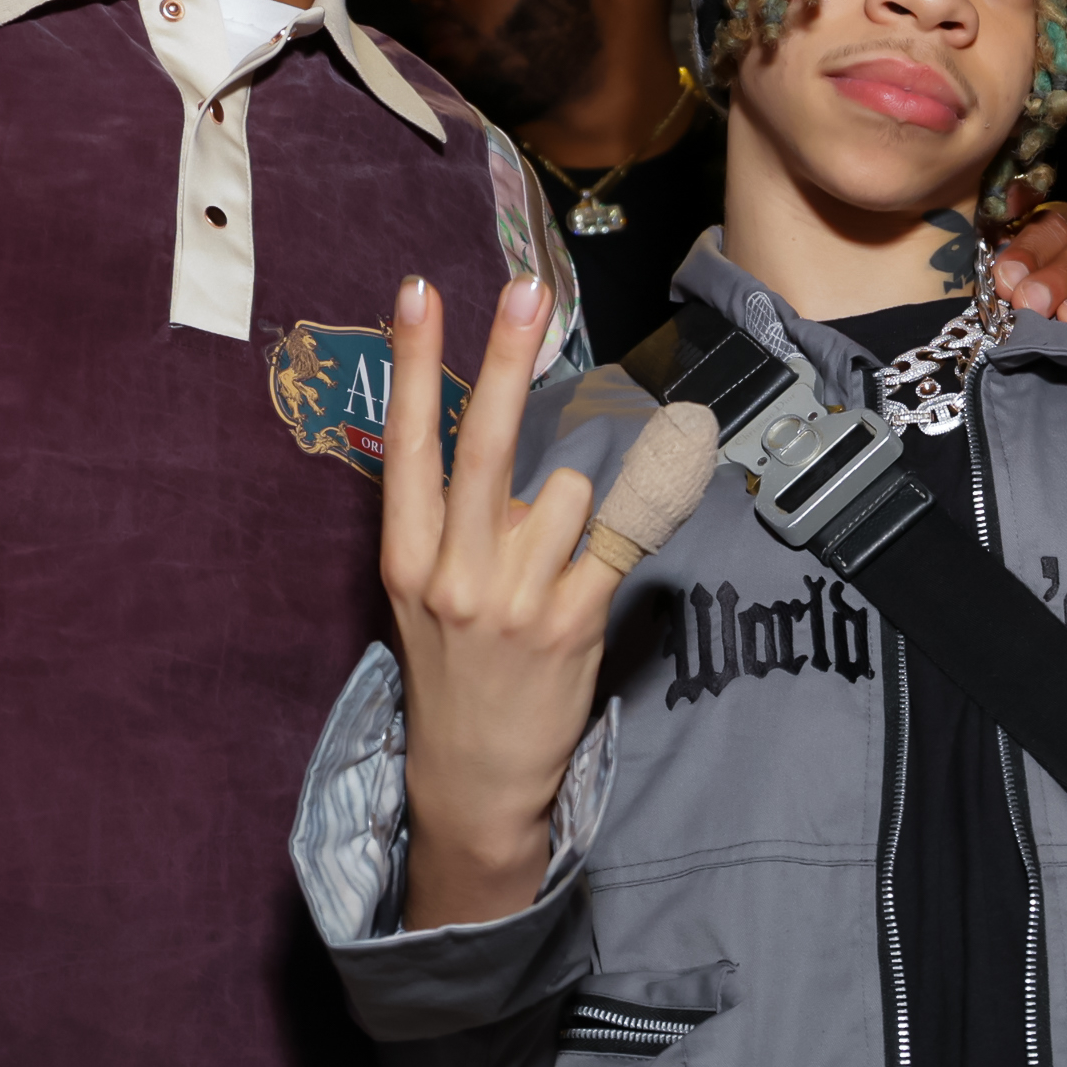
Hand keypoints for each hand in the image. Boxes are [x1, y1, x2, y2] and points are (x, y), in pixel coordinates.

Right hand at [385, 273, 697, 928]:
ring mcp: (515, 600)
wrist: (474, 776)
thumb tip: (502, 425)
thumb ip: (451, 516)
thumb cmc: (453, 664)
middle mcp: (456, 573)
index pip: (409, 443)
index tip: (417, 294)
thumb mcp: (422, 590)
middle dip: (506, 359)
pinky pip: (619, 537)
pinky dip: (639, 513)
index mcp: (408, 557)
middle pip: (486, 446)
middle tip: (526, 290)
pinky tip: (658, 489)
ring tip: (550, 566)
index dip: (415, 365)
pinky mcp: (573, 624)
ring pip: (566, 490)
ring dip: (571, 510)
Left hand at [992, 186, 1066, 325]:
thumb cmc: (1007, 308)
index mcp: (1055, 234)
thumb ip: (1004, 263)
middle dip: (1058, 278)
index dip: (1029, 251)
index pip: (1050, 226)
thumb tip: (1008, 247)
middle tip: (1032, 304)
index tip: (1007, 280)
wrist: (1019, 336)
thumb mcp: (994, 278)